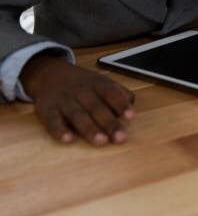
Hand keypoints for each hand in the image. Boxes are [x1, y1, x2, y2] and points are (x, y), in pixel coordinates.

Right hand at [20, 55, 134, 144]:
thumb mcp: (102, 82)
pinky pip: (52, 120)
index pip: (111, 93)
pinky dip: (59, 130)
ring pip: (77, 115)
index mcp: (97, 83)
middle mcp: (80, 91)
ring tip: (101, 141)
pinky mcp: (47, 110)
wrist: (49, 74)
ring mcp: (63, 100)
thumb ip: (119, 93)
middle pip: (96, 107)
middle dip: (109, 123)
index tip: (131, 117)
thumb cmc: (84, 84)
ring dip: (89, 129)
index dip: (121, 105)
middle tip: (120, 138)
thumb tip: (131, 104)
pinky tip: (68, 139)